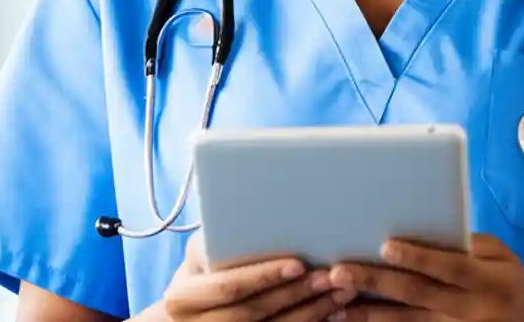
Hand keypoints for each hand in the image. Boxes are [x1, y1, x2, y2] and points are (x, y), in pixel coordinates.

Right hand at [153, 232, 355, 321]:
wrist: (188, 318)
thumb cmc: (200, 274)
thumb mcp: (199, 255)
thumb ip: (219, 240)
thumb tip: (257, 213)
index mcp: (183, 297)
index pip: (228, 287)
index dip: (264, 276)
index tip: (297, 264)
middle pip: (253, 312)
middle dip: (295, 294)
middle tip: (329, 276)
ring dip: (310, 312)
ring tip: (340, 293)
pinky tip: (332, 313)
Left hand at [326, 234, 523, 321]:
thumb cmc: (509, 280)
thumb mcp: (501, 254)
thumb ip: (468, 243)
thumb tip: (430, 228)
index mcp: (485, 279)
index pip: (449, 267)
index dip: (419, 257)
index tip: (385, 245)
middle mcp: (468, 308)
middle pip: (417, 295)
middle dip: (376, 283)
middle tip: (340, 273)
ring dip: (368, 314)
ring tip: (336, 307)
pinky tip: (352, 321)